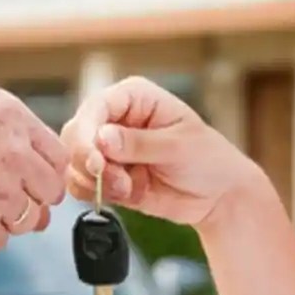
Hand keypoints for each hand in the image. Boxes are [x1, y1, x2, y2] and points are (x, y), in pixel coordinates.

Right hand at [0, 80, 68, 252]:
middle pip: (50, 193)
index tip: (28, 176)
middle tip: (2, 195)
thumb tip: (26, 154)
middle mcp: (14, 154)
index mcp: (12, 117)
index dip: (42, 170)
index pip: (57, 157)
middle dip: (31, 196)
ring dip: (8, 218)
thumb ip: (3, 128)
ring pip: (29, 221)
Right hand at [61, 76, 269, 229]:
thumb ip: (139, 144)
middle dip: (87, 160)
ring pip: (75, 162)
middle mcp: (116, 119)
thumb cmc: (208, 160)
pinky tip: (123, 195)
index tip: (96, 159)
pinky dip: (94, 193)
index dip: (88, 133)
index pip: (96, 107)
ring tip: (126, 188)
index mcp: (134, 97)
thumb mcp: (179, 147)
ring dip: (93, 180)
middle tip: (111, 178)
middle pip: (77, 133)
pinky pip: (82, 184)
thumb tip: (102, 138)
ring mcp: (109, 150)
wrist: (219, 197)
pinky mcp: (108, 177)